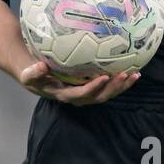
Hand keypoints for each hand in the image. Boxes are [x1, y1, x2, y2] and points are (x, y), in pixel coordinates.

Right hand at [17, 60, 140, 105]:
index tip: (104, 77)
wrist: (36, 76)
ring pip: (107, 94)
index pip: (81, 94)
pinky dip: (121, 82)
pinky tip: (133, 72)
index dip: (93, 88)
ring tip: (135, 75)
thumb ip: (32, 72)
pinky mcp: (92, 87)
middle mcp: (78, 97)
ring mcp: (86, 93)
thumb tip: (41, 66)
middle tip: (125, 75)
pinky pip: (108, 87)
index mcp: (64, 95)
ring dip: (121, 86)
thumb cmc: (32, 74)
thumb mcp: (28, 74)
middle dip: (113, 88)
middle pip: (99, 97)